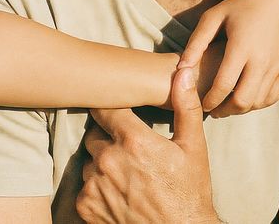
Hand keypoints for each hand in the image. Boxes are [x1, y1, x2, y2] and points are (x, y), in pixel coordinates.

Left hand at [76, 67, 218, 223]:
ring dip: (102, 164)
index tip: (118, 113)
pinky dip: (96, 188)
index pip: (105, 108)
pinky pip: (84, 186)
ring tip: (127, 175)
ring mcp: (94, 185)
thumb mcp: (194, 147)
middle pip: (95, 134)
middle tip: (131, 152)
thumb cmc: (189, 192)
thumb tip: (183, 72)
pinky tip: (118, 193)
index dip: (111, 109)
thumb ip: (186, 106)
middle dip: (109, 139)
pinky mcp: (85, 206)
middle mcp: (108, 160)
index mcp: (134, 141)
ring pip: (89, 161)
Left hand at [179, 0, 278, 117]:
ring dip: (241, 108)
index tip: (202, 105)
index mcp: (241, 47)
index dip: (210, 101)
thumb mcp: (213, 18)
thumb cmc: (240, 4)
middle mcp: (262, 59)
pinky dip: (259, 103)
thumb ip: (196, 43)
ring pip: (259, 102)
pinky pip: (274, 96)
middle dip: (225, 110)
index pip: (223, 86)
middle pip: (242, 100)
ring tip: (228, 104)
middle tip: (214, 110)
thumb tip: (180, 69)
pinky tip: (247, 99)